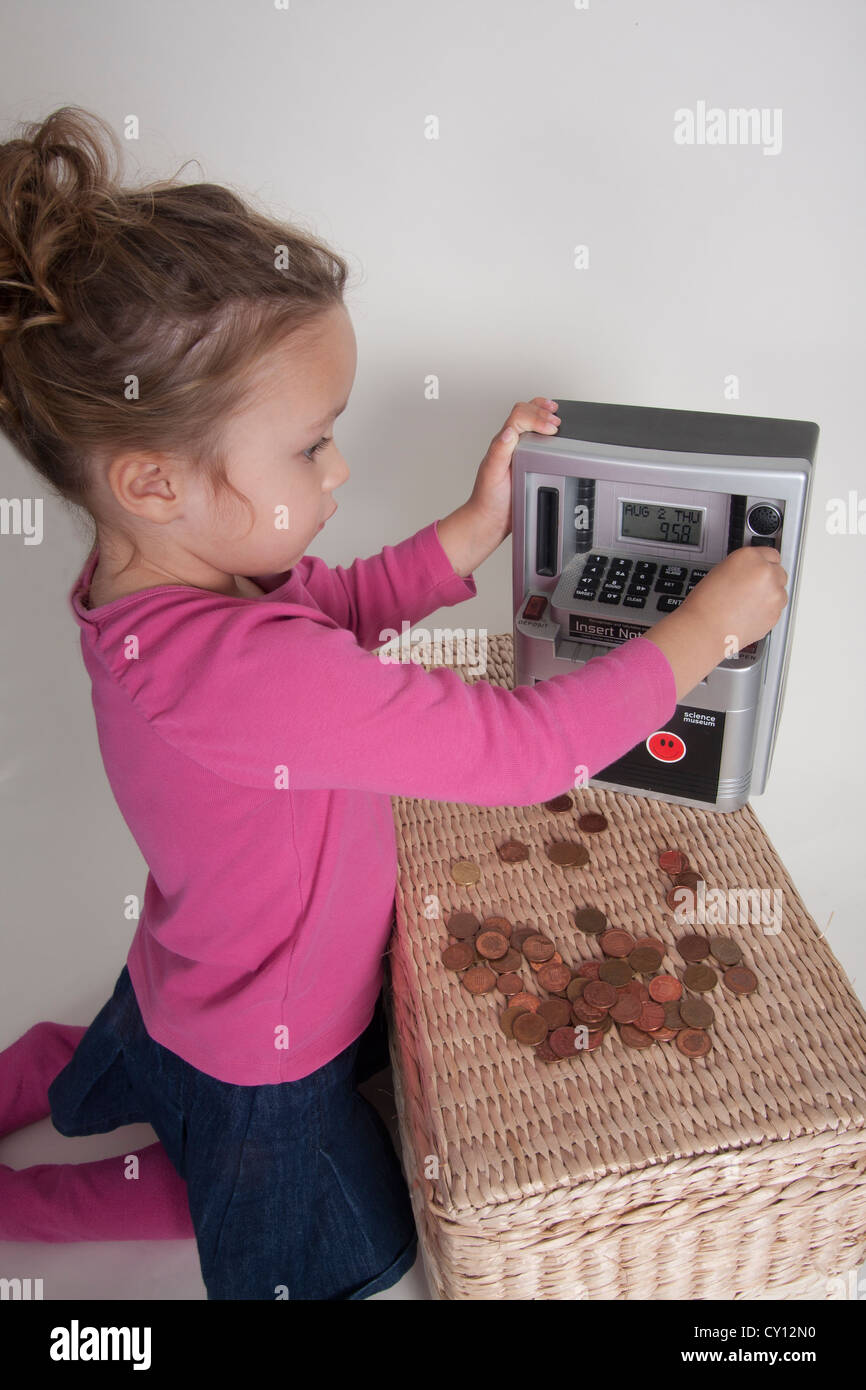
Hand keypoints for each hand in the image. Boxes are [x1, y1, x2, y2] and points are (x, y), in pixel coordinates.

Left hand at [466, 397, 560, 547]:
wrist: (490, 518)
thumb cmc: (488, 498)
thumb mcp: (492, 473)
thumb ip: (499, 452)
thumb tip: (508, 433)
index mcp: (501, 443)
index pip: (519, 417)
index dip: (537, 417)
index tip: (551, 429)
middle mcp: (509, 444)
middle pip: (524, 412)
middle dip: (542, 411)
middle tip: (556, 420)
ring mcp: (517, 452)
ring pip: (529, 421)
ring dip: (543, 413)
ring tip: (554, 414)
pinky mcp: (526, 461)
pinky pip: (535, 438)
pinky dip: (544, 428)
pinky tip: (552, 432)